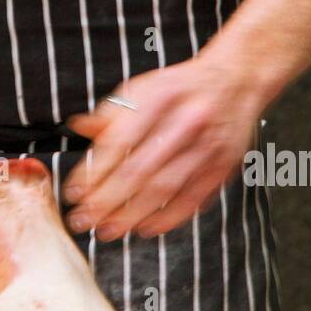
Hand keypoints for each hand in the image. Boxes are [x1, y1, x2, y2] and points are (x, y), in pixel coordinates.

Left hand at [61, 55, 265, 240]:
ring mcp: (207, 148)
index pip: (119, 142)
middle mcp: (185, 122)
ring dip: (131, 215)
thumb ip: (111, 112)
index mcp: (159, 98)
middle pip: (139, 171)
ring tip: (106, 230)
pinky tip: (144, 228)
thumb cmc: (181, 87)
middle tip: (83, 219)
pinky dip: (167, 219)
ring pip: (164, 189)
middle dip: (106, 201)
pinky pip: (192, 200)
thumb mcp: (143, 87)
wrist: (236, 80)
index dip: (94, 172)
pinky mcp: (222, 167)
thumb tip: (78, 129)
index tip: (74, 192)